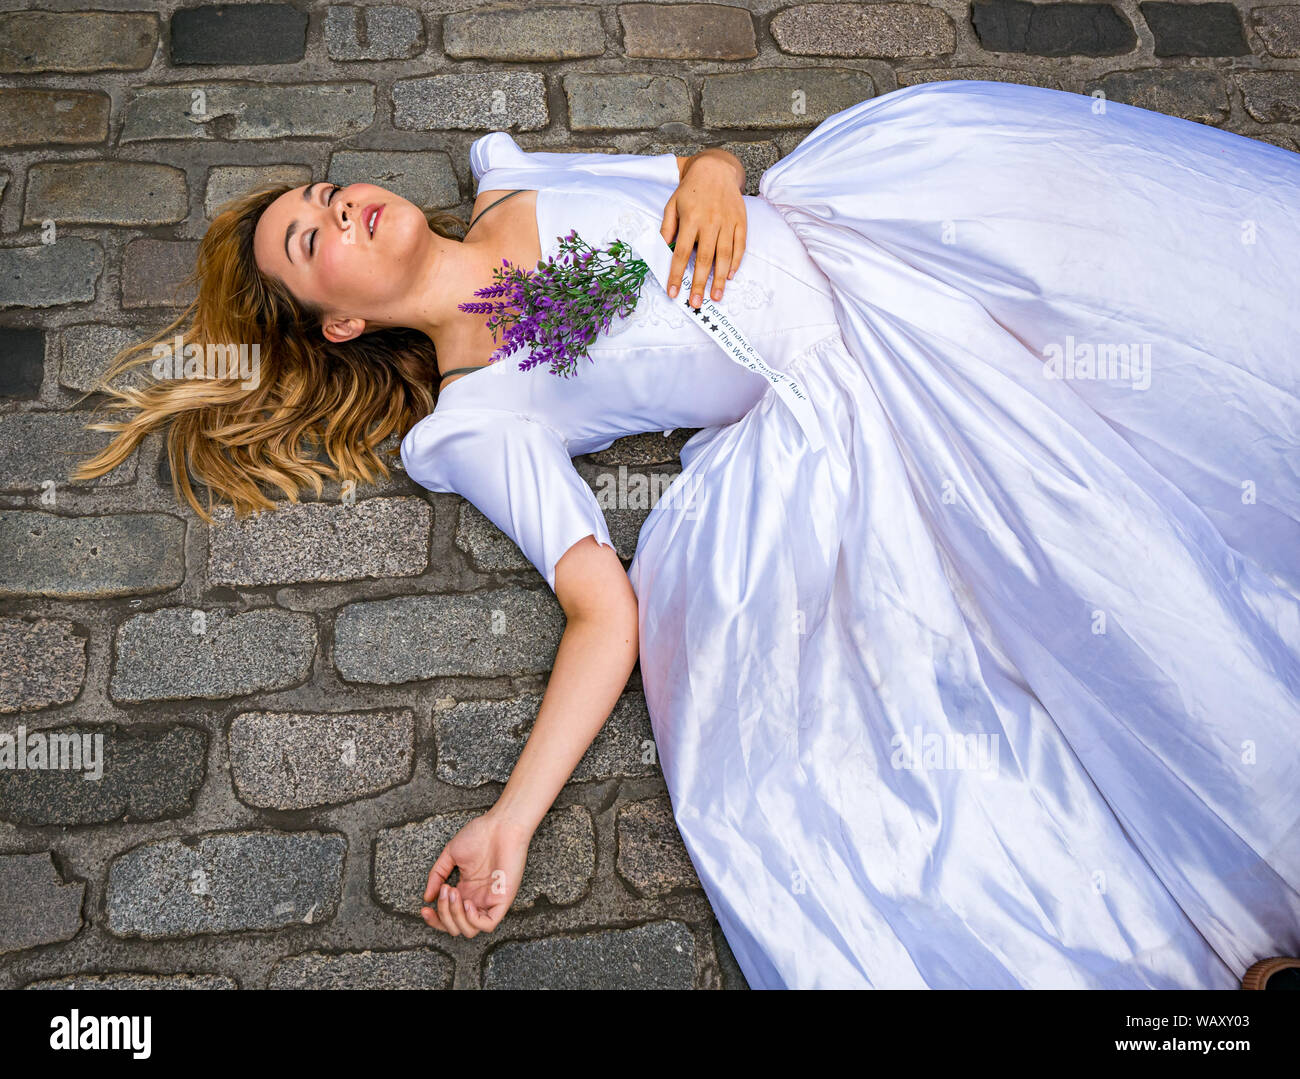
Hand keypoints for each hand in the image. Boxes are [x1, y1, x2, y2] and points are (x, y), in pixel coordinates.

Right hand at [421, 808, 531, 937]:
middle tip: (444, 890)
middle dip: (443, 915)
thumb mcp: (451, 855)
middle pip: (456, 928)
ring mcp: (490, 901)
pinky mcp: (503, 900)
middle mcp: (477, 900)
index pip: (448, 918)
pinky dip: (473, 920)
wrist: (501, 825)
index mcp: (466, 891)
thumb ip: (437, 875)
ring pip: (469, 930)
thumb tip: (427, 898)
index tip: (424, 909)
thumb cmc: (480, 835)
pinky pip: (488, 924)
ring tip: (454, 891)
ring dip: (455, 915)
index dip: (435, 920)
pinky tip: (467, 903)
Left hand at [660, 153, 746, 309]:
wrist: (715, 169)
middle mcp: (710, 222)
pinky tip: (730, 276)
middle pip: (705, 258)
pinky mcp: (741, 221)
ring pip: (724, 255)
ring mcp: (727, 222)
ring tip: (715, 297)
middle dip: (699, 283)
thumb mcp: (672, 205)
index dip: (676, 274)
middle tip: (695, 303)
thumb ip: (667, 228)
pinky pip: (740, 245)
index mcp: (691, 219)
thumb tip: (663, 250)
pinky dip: (736, 262)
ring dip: (719, 279)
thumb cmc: (690, 191)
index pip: (682, 253)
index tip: (673, 293)